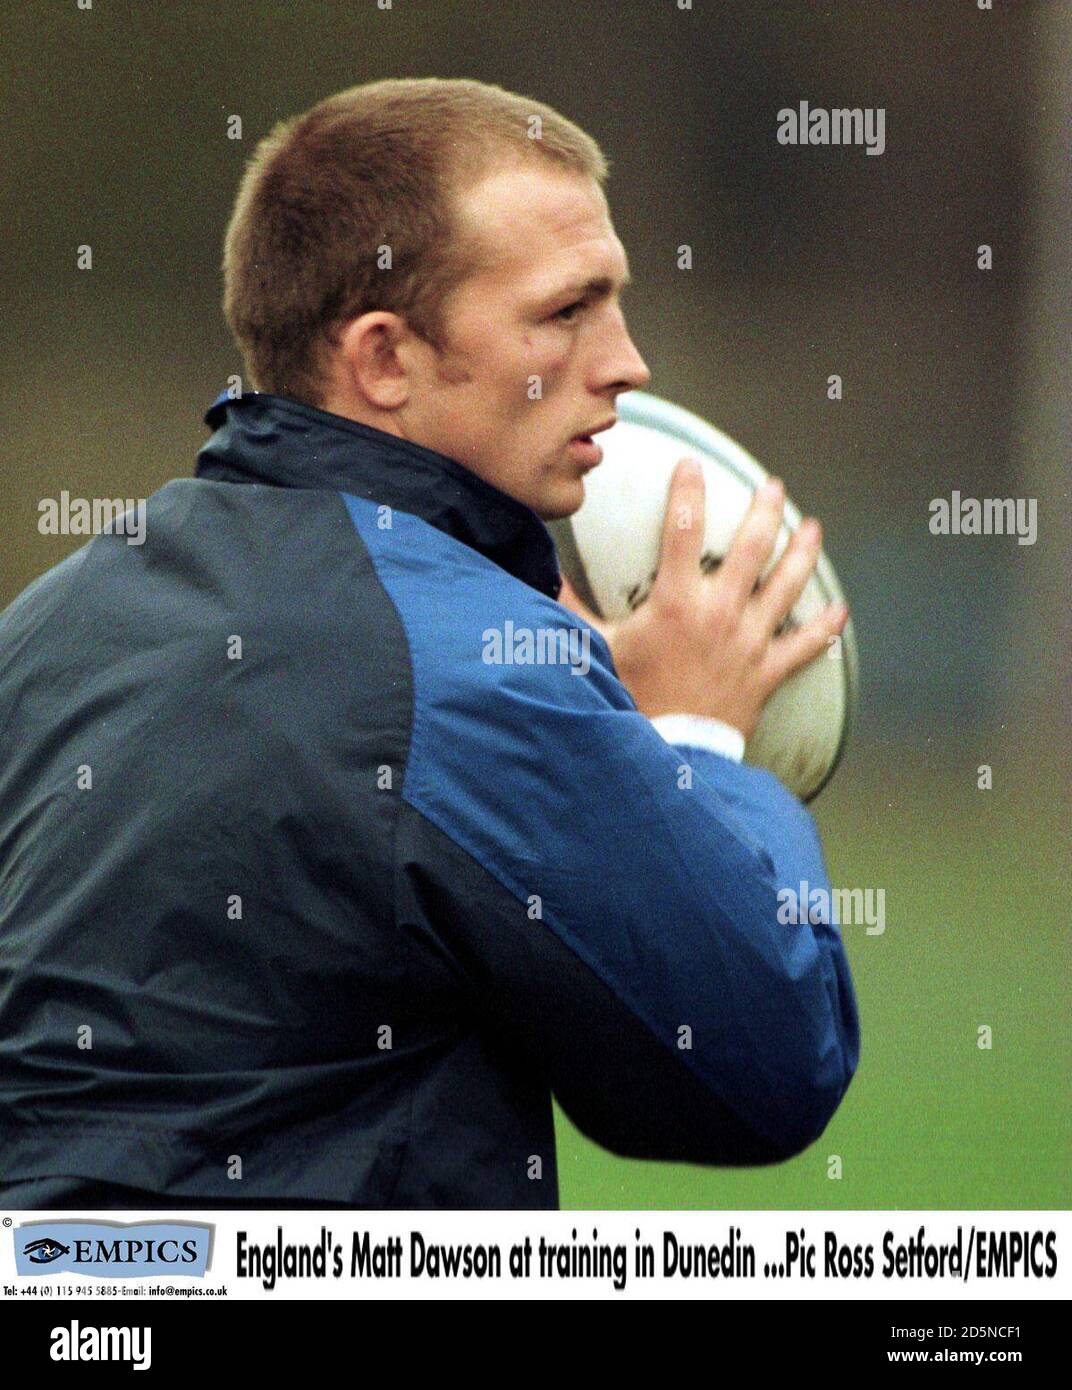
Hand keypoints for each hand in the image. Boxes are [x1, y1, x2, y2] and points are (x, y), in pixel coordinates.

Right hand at [557, 458, 847, 739]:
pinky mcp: (767, 672)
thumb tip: (546, 576)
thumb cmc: (630, 698)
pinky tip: (839, 608)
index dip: (688, 490)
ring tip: (812, 528)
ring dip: (802, 553)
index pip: (682, 528)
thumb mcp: (597, 650)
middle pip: (752, 547)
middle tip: (773, 486)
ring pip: (787, 586)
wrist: (669, 751)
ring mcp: (749, 642)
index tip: (692, 465)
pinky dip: (824, 627)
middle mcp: (719, 613)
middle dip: (765, 510)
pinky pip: (805, 646)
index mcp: (676, 602)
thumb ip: (573, 609)